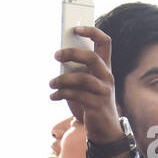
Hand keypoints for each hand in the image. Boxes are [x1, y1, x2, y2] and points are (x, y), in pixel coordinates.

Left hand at [50, 25, 123, 146]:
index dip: (92, 32)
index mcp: (105, 67)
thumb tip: (59, 57)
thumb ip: (78, 71)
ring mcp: (103, 91)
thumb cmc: (91, 102)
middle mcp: (107, 76)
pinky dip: (61, 94)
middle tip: (56, 55)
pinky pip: (76, 95)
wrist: (105, 129)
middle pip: (92, 58)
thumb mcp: (86, 84)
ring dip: (62, 79)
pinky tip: (53, 96)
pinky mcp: (96, 105)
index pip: (105, 42)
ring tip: (51, 84)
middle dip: (72, 54)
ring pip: (82, 78)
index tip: (76, 28)